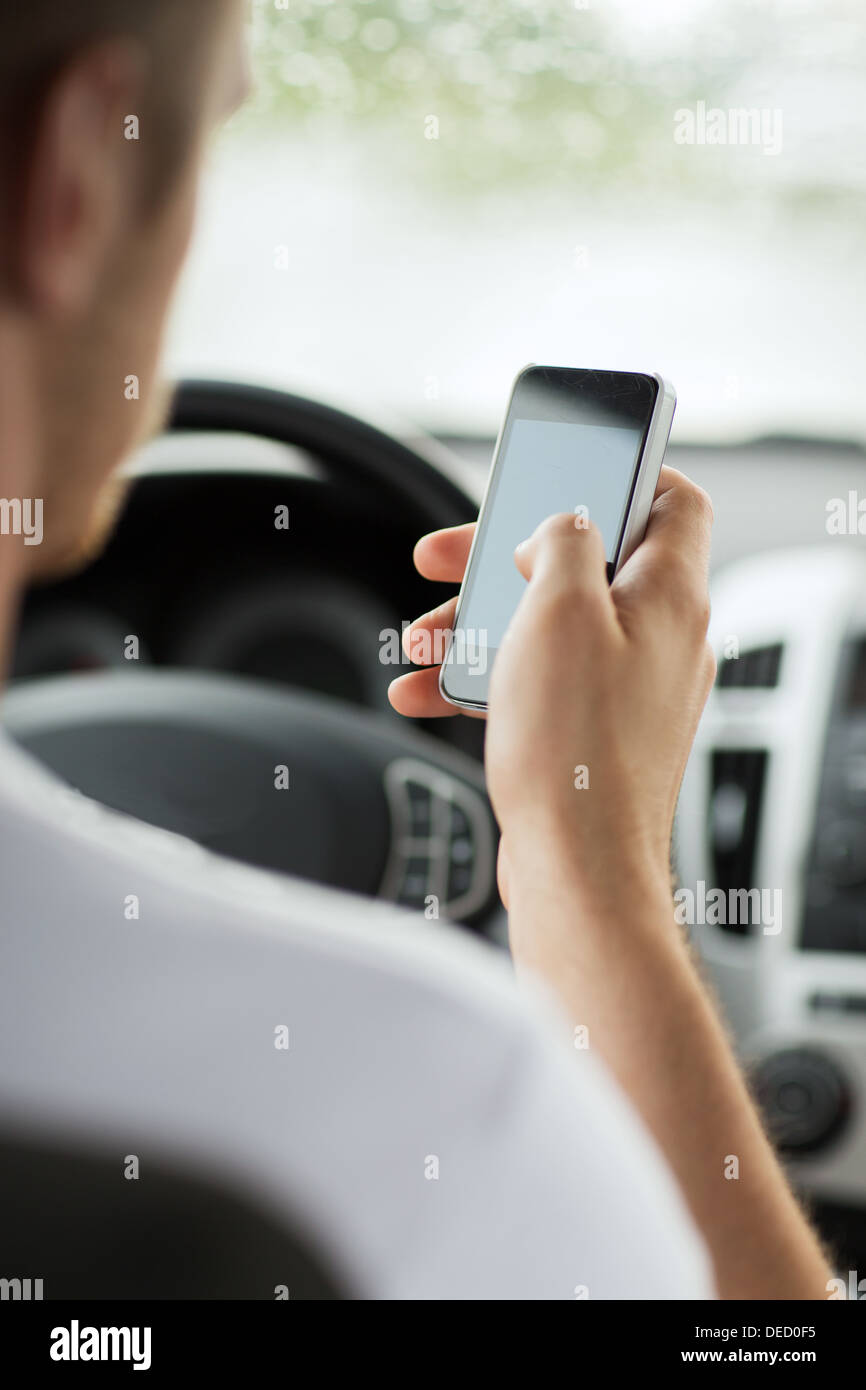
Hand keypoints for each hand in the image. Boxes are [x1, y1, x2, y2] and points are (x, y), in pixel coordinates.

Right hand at [389, 467, 715, 904]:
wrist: (577, 870)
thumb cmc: (574, 748)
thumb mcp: (560, 611)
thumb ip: (566, 542)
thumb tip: (562, 530)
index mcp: (669, 598)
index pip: (674, 502)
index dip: (623, 475)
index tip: (563, 476)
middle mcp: (659, 641)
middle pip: (584, 565)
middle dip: (503, 559)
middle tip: (445, 558)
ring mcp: (628, 691)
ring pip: (548, 628)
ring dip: (477, 625)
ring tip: (421, 643)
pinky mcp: (595, 735)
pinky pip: (539, 684)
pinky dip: (487, 679)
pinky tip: (428, 693)